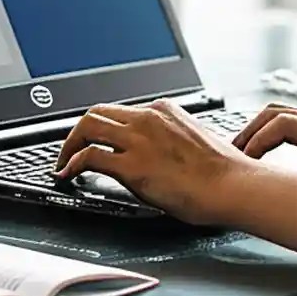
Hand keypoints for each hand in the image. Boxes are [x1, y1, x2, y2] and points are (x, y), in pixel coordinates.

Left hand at [54, 99, 250, 224]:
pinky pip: (89, 156)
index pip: (122, 111)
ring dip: (70, 144)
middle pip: (97, 112)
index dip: (103, 127)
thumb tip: (159, 154)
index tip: (97, 140)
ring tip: (64, 162)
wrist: (231, 185)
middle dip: (79, 131)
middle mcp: (148, 118)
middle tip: (71, 149)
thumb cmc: (223, 170)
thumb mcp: (194, 140)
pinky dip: (73, 163)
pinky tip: (70, 174)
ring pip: (88, 127)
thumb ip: (170, 139)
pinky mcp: (131, 164)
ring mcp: (138, 139)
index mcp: (164, 110)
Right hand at [232, 104, 296, 188]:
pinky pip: (294, 124)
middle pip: (275, 112)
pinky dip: (273, 134)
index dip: (256, 141)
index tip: (243, 162)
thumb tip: (291, 195)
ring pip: (283, 115)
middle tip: (230, 157)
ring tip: (242, 156)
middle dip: (248, 132)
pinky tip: (269, 154)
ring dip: (259, 132)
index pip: (281, 124)